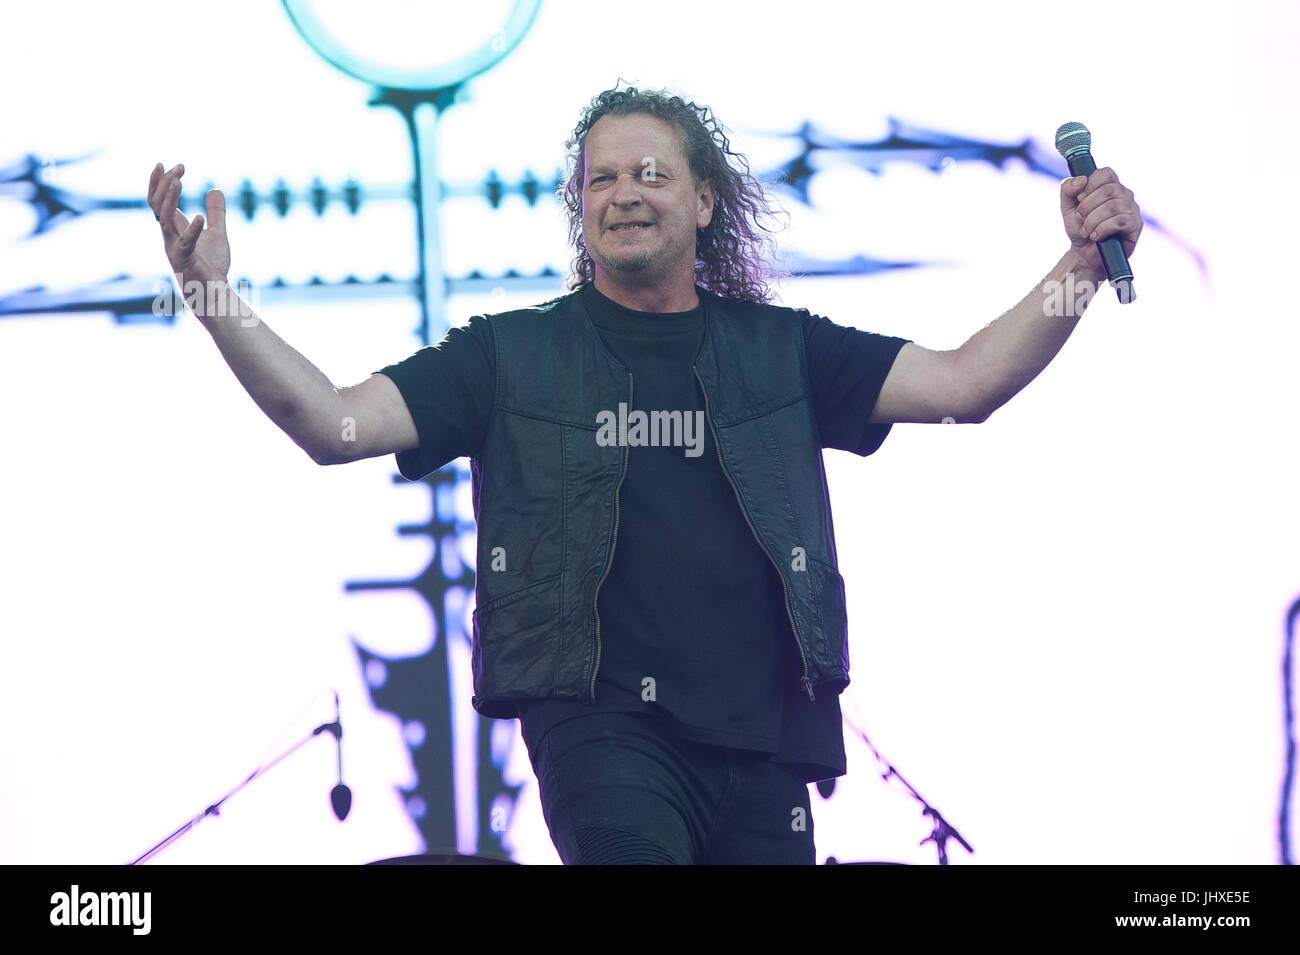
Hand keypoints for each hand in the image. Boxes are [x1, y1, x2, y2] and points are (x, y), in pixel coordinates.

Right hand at [147, 162, 229, 289]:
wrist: (215, 293)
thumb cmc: (212, 265)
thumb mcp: (217, 233)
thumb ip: (215, 213)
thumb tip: (215, 189)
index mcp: (174, 228)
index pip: (158, 201)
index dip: (159, 182)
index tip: (167, 164)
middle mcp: (169, 236)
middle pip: (156, 205)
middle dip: (163, 185)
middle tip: (177, 167)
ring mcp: (174, 249)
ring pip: (164, 220)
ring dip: (169, 200)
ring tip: (178, 182)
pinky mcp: (185, 262)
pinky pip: (184, 244)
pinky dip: (191, 231)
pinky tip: (199, 218)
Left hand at [1060, 167, 1141, 279]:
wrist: (1084, 254)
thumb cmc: (1079, 228)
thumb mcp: (1067, 207)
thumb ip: (1068, 189)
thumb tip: (1081, 180)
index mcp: (1109, 186)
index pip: (1105, 173)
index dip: (1089, 185)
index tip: (1079, 199)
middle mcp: (1124, 194)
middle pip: (1108, 190)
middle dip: (1087, 206)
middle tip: (1080, 219)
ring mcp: (1132, 209)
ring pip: (1113, 206)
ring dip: (1092, 221)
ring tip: (1086, 231)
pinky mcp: (1135, 225)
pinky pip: (1120, 221)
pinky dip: (1102, 229)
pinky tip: (1096, 236)